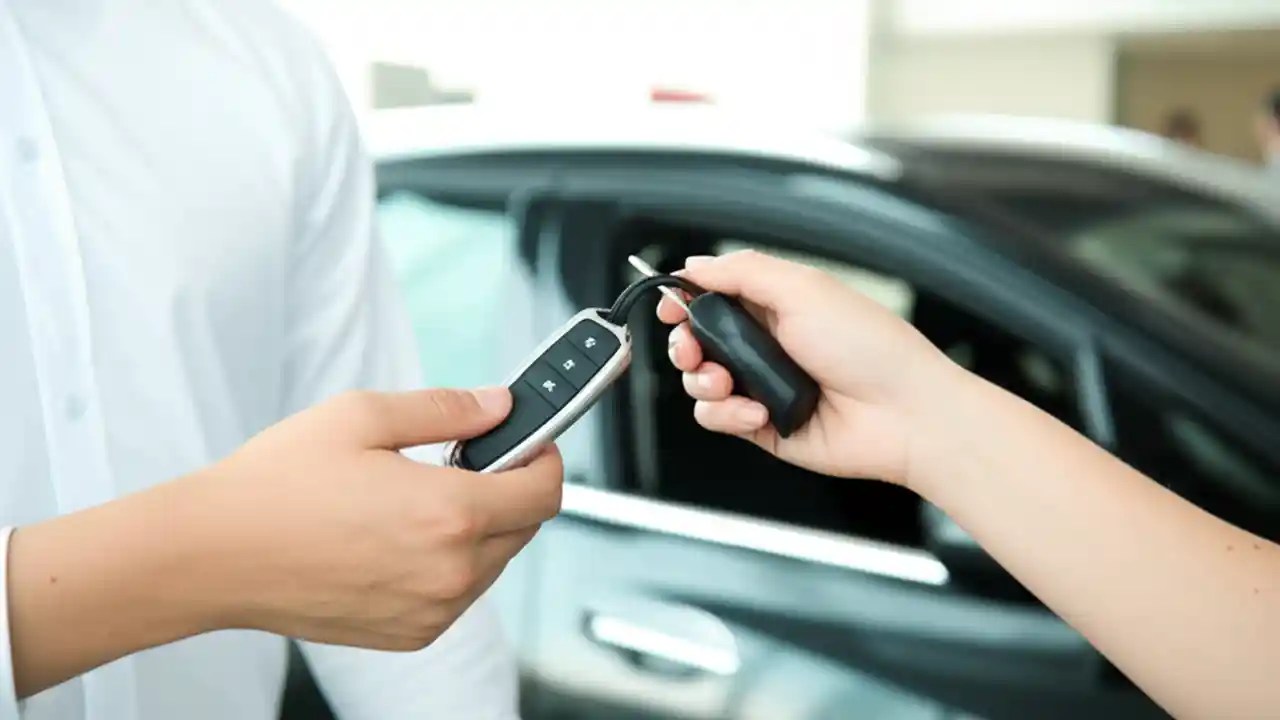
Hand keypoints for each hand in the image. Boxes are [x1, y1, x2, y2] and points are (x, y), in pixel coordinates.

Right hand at [183, 387, 561, 649]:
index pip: (544, 490)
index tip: (532, 440)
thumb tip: (499, 405)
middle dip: (510, 487)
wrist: (212, 556)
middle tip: (465, 460)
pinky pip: (460, 593)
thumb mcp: (363, 416)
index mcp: (450, 513)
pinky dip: (451, 563)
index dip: (545, 457)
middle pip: (525, 526)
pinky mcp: (410, 635)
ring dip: (481, 527)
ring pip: (495, 562)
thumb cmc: (276, 486)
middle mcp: (450, 572)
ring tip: (421, 497)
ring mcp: (431, 611)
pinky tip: (401, 536)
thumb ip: (446, 409)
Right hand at [658, 249, 955, 485]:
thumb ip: (742, 272)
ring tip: (730, 385)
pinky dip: (727, 415)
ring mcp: (762, 386)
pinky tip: (757, 412)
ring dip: (703, 382)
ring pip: (699, 382)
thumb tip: (694, 265)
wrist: (904, 414)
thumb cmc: (870, 347)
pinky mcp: (761, 426)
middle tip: (693, 349)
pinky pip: (716, 418)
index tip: (670, 305)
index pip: (713, 296)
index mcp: (776, 304)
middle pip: (695, 341)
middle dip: (684, 344)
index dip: (684, 299)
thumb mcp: (803, 288)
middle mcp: (766, 344)